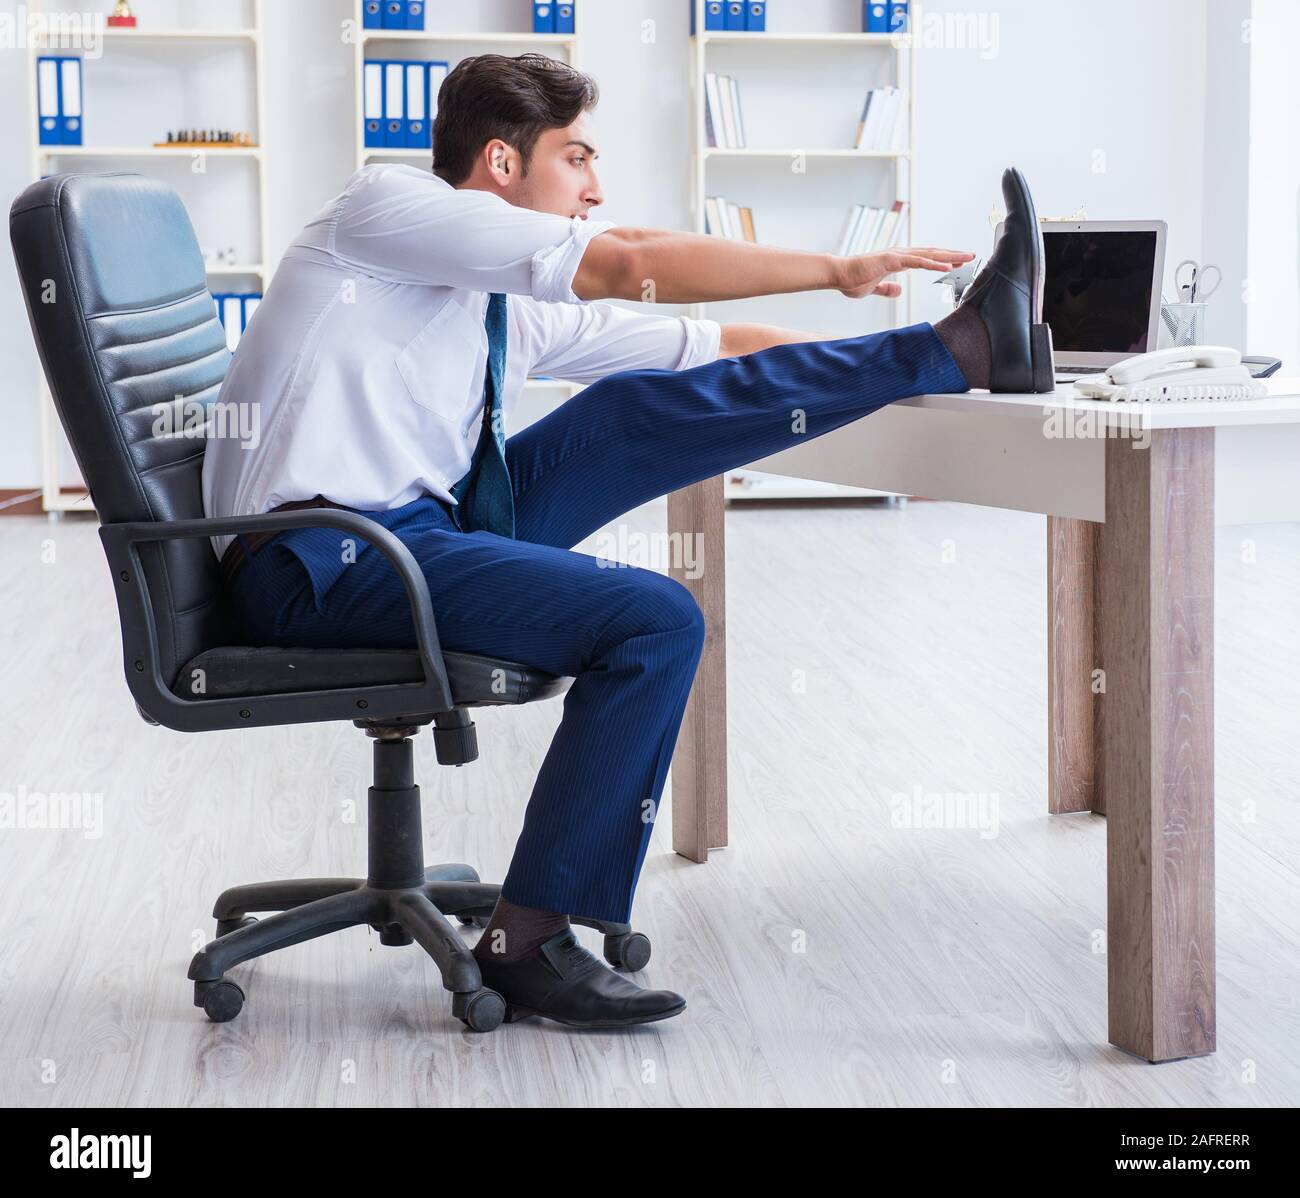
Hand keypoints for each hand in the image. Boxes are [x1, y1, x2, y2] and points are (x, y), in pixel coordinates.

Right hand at [836, 247, 975, 298]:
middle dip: (952, 254)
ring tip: (966, 257)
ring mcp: (897, 255)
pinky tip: (947, 265)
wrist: (838, 275)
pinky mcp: (892, 260)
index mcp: (897, 260)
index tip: (957, 262)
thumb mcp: (874, 287)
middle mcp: (900, 254)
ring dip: (949, 255)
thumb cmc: (852, 279)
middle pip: (932, 253)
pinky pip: (917, 261)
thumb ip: (887, 288)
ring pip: (929, 254)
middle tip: (971, 255)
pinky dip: (933, 263)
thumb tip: (899, 290)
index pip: (925, 258)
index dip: (941, 259)